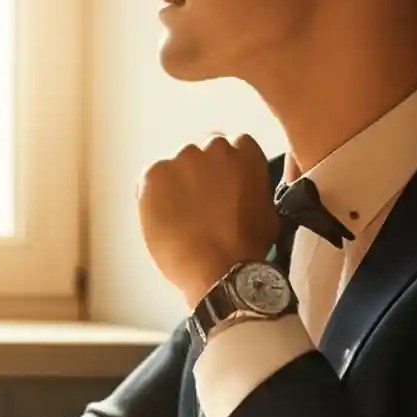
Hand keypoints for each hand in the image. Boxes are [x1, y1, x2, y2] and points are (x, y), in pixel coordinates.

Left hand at [138, 134, 278, 307]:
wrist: (221, 270)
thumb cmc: (247, 247)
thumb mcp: (266, 209)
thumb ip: (251, 186)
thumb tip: (241, 189)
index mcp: (244, 151)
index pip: (230, 146)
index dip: (222, 170)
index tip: (219, 186)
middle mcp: (213, 147)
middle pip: (200, 153)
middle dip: (199, 174)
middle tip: (199, 205)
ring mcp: (181, 160)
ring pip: (174, 168)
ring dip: (176, 186)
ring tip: (181, 219)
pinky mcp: (153, 176)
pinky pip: (150, 181)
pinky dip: (154, 198)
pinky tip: (165, 220)